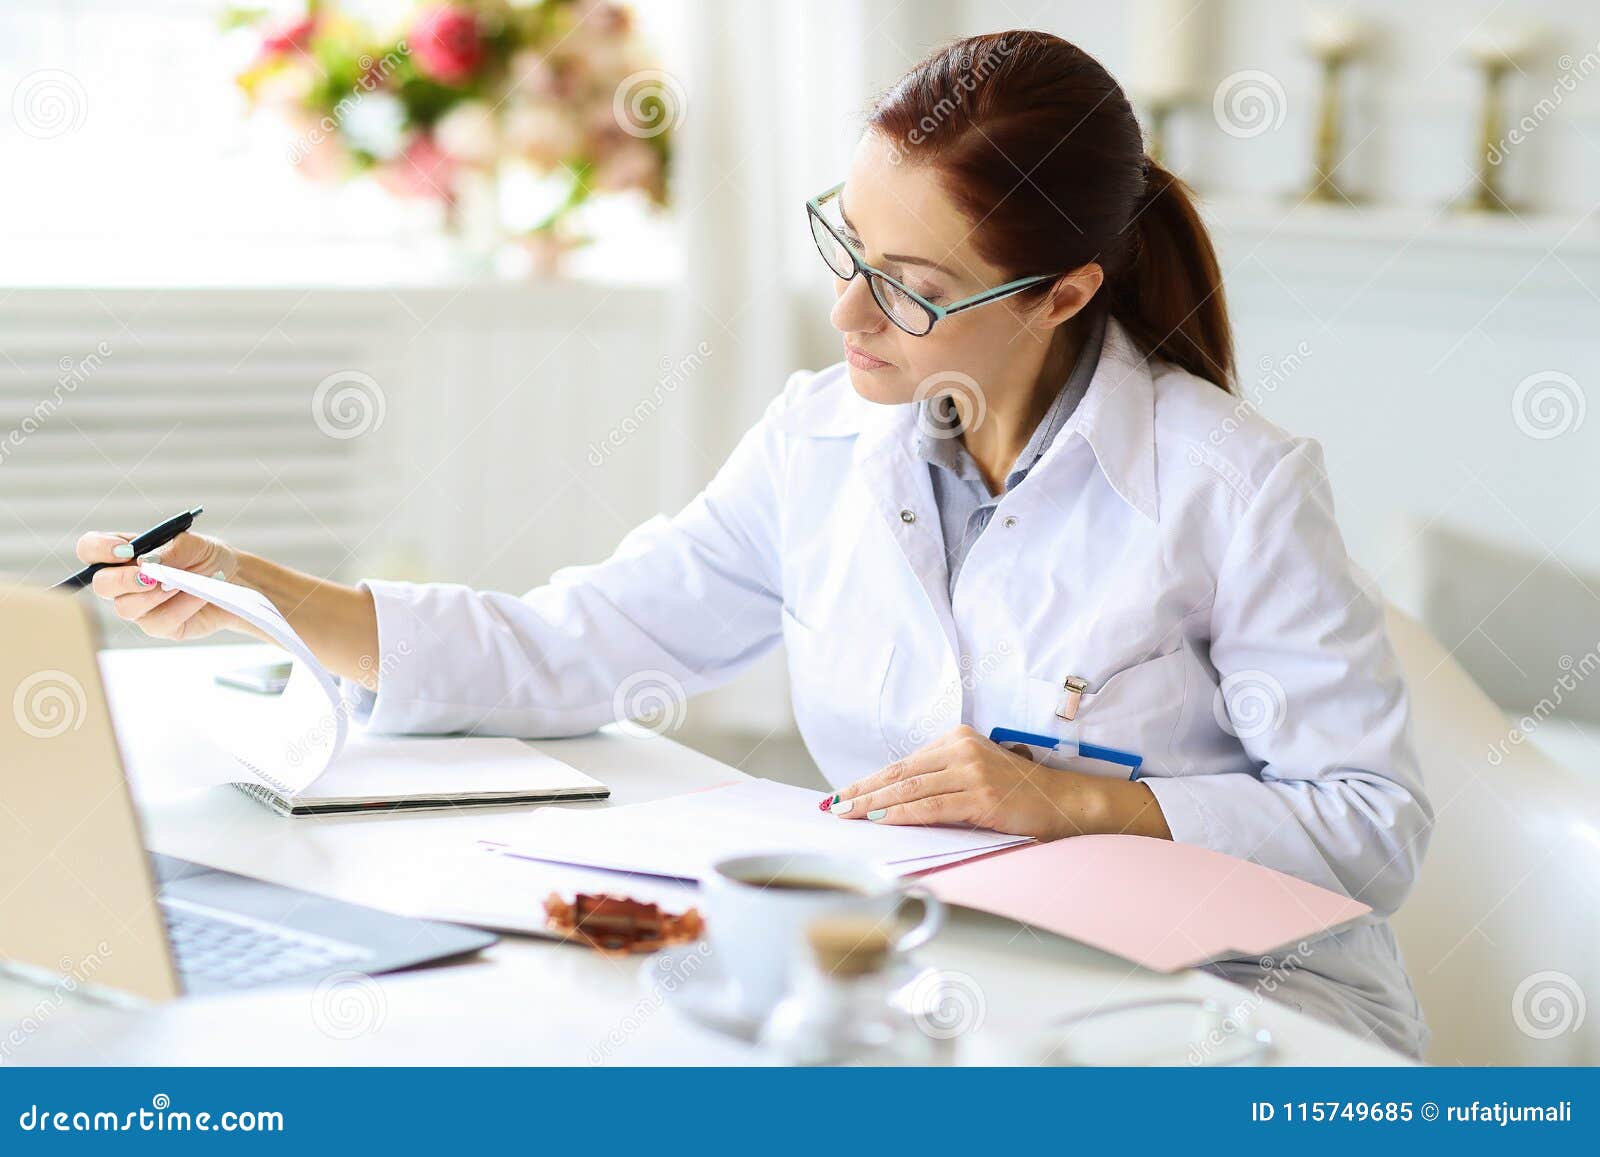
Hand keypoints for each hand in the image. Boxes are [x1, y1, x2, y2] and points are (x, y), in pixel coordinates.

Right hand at [78, 530, 243, 640]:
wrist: (234, 582)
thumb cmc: (206, 558)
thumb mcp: (194, 544)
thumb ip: (170, 549)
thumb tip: (147, 561)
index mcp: (124, 554)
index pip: (90, 549)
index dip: (99, 549)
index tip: (124, 550)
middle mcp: (124, 582)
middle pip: (100, 585)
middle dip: (122, 580)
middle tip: (150, 576)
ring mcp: (139, 607)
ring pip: (126, 608)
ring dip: (155, 595)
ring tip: (183, 583)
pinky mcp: (159, 626)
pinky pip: (159, 622)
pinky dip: (182, 606)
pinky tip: (198, 596)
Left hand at [830, 724, 1170, 840]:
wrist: (1064, 802)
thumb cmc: (1019, 794)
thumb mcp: (976, 776)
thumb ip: (941, 780)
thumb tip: (892, 800)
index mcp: (958, 739)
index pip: (903, 764)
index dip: (869, 781)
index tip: (841, 795)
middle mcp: (962, 750)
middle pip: (899, 774)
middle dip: (861, 792)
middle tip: (832, 806)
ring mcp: (971, 772)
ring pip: (909, 790)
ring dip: (872, 805)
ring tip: (846, 815)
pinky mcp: (980, 797)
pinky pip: (930, 806)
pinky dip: (900, 814)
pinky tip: (878, 820)